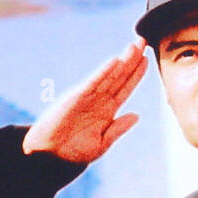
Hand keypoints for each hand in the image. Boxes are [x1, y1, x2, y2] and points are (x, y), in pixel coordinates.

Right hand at [23, 40, 146, 163]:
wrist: (50, 155)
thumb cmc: (73, 152)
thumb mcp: (101, 144)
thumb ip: (117, 129)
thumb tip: (136, 115)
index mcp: (107, 112)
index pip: (125, 88)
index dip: (136, 75)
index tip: (147, 60)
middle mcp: (99, 101)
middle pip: (119, 76)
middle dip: (132, 60)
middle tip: (145, 41)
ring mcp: (88, 97)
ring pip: (109, 76)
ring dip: (122, 61)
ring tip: (135, 46)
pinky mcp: (76, 97)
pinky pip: (93, 83)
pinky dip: (103, 72)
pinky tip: (115, 62)